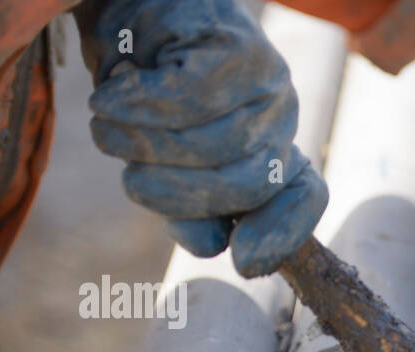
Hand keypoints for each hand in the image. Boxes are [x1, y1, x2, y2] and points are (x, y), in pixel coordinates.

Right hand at [74, 0, 325, 275]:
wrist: (124, 2)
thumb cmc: (141, 87)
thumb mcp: (161, 158)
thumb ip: (188, 207)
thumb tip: (212, 247)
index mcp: (271, 149)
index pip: (304, 197)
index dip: (279, 235)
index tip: (243, 263)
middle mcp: (280, 117)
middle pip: (242, 188)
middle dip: (175, 192)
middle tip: (128, 172)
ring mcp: (266, 80)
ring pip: (210, 146)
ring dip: (141, 142)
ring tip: (110, 118)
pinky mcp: (234, 46)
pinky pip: (185, 100)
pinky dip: (135, 103)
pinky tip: (113, 91)